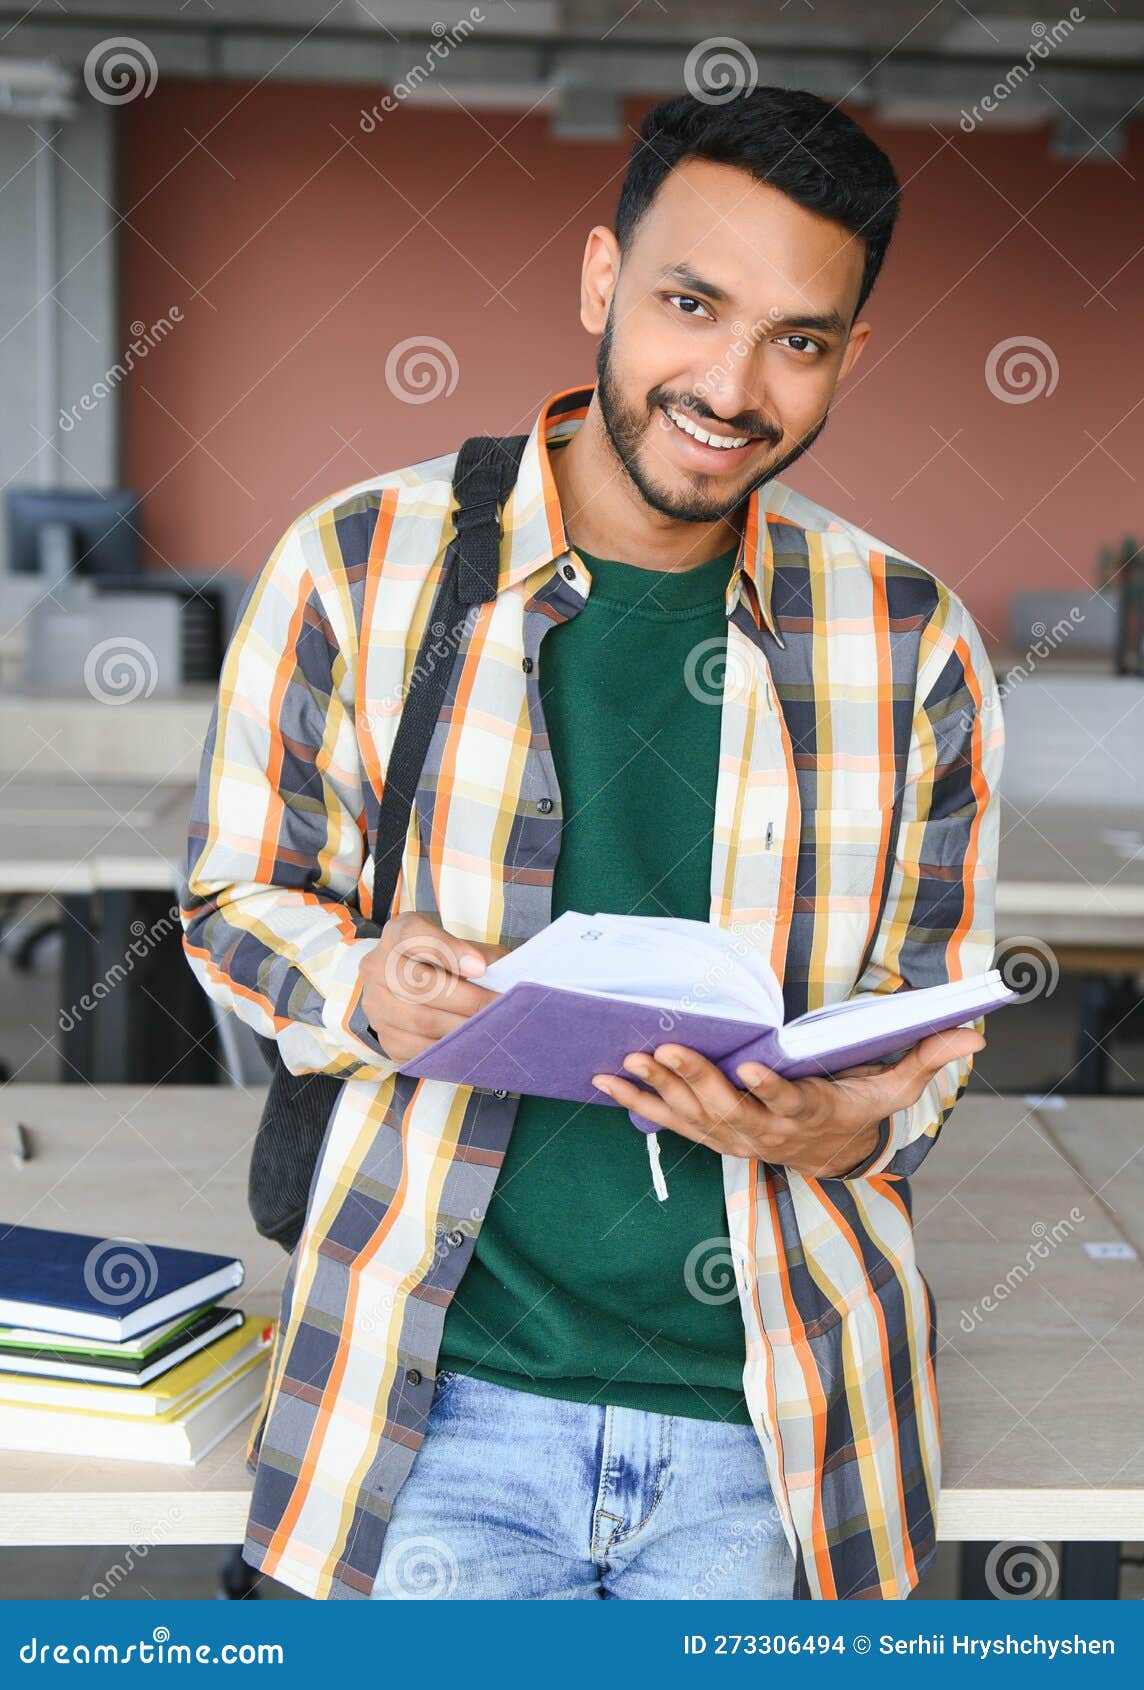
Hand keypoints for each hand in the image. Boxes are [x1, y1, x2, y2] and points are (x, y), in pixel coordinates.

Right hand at [359, 913, 507, 1062]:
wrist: (422, 988)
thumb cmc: (451, 964)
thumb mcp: (466, 949)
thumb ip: (482, 958)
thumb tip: (503, 983)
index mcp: (397, 933)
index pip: (413, 935)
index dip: (446, 950)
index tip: (480, 968)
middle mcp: (376, 966)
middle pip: (416, 983)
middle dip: (464, 998)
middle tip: (497, 1007)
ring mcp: (375, 1004)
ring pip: (418, 1019)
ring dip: (459, 1028)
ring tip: (490, 1029)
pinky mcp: (385, 1038)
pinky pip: (416, 1049)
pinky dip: (447, 1050)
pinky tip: (470, 1045)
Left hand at [591, 1027, 984, 1177]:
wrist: (826, 1157)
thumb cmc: (856, 1111)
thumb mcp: (894, 1091)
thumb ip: (925, 1060)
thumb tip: (974, 1035)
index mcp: (808, 1114)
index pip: (788, 1104)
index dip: (770, 1089)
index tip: (752, 1068)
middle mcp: (764, 1131)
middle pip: (727, 1109)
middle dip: (696, 1079)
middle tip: (667, 1048)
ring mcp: (731, 1137)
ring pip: (690, 1115)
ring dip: (658, 1089)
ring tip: (628, 1059)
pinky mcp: (706, 1134)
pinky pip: (665, 1121)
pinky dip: (634, 1102)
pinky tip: (604, 1080)